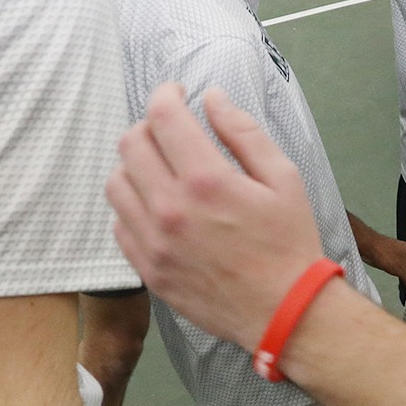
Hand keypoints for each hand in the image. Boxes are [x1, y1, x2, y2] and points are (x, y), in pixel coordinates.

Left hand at [107, 86, 324, 349]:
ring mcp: (153, 242)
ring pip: (116, 182)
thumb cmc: (289, 241)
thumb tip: (212, 97)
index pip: (163, 116)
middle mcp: (170, 208)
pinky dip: (132, 204)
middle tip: (172, 130)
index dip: (167, 93)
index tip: (179, 94)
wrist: (284, 311)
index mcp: (206, 180)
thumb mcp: (283, 177)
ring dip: (135, 164)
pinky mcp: (147, 269)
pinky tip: (158, 206)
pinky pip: (119, 223)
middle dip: (150, 125)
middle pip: (130, 144)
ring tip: (162, 168)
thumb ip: (243, 132)